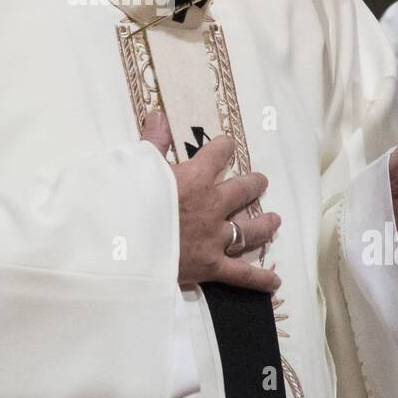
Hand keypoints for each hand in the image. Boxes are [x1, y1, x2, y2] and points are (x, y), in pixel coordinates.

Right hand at [141, 111, 280, 291]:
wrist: (121, 243)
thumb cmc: (127, 200)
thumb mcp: (139, 164)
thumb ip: (154, 140)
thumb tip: (160, 114)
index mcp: (196, 178)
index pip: (218, 154)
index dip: (224, 147)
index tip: (227, 145)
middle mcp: (212, 205)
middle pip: (242, 191)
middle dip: (254, 184)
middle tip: (261, 182)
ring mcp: (215, 238)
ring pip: (249, 230)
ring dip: (264, 224)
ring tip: (276, 220)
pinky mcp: (211, 266)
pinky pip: (241, 274)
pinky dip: (258, 279)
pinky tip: (274, 282)